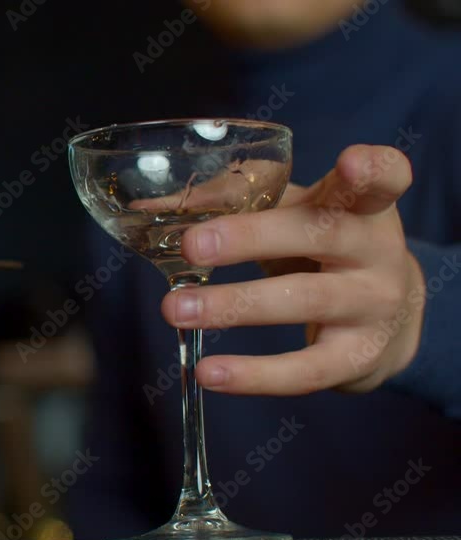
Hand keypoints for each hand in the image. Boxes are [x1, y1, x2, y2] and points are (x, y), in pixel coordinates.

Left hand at [160, 144, 425, 394]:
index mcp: (362, 204)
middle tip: (192, 245)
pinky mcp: (358, 359)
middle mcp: (377, 251)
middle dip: (252, 238)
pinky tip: (208, 373)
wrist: (389, 322)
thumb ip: (238, 200)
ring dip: (233, 306)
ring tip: (175, 309)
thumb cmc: (324, 250)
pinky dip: (253, 375)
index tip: (351, 161)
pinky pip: (304, 371)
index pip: (384, 177)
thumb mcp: (297, 214)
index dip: (371, 169)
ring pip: (304, 301)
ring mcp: (373, 306)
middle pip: (319, 234)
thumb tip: (152, 209)